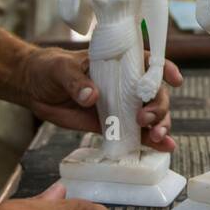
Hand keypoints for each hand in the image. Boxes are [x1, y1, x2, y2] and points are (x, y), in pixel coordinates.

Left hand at [15, 47, 183, 152]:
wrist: (36, 88)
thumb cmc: (50, 68)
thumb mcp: (61, 69)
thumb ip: (77, 82)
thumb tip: (92, 96)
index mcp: (117, 63)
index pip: (147, 62)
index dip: (164, 68)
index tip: (174, 80)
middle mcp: (125, 83)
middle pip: (154, 93)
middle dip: (158, 106)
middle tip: (144, 119)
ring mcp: (121, 105)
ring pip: (151, 114)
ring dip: (160, 125)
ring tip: (156, 137)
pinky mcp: (113, 124)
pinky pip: (136, 133)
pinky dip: (150, 141)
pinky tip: (164, 148)